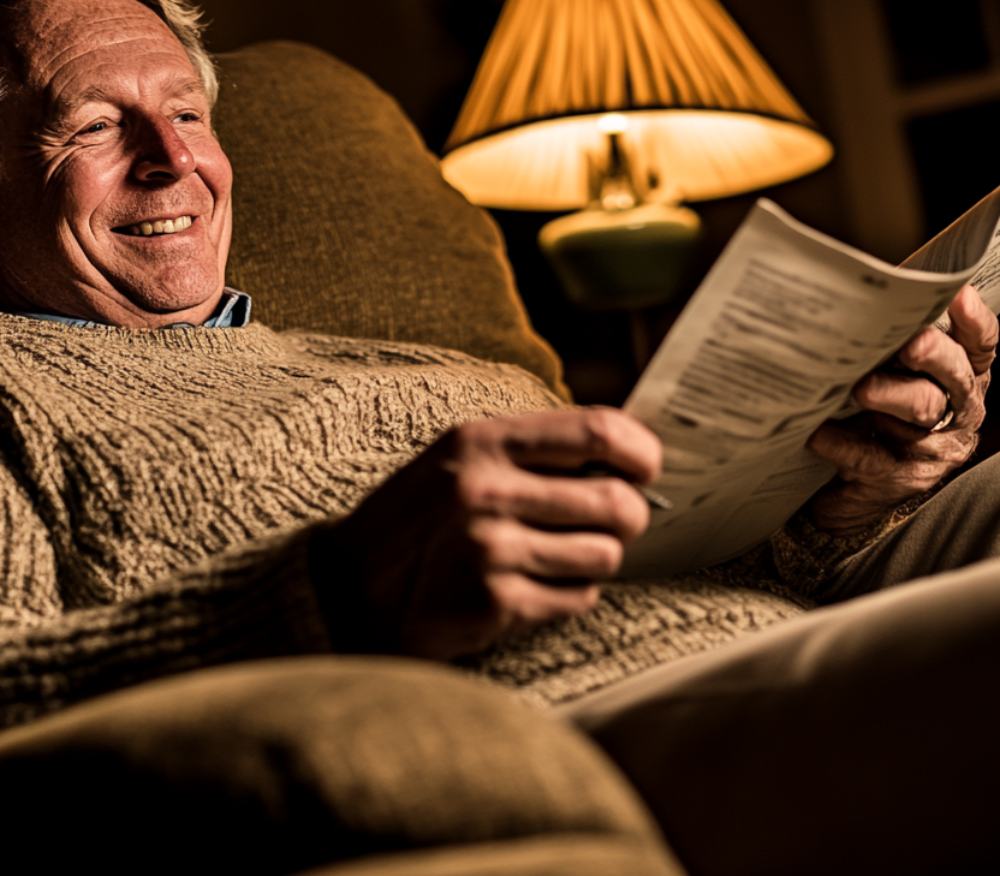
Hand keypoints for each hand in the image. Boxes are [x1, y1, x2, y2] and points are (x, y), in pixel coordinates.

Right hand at [310, 407, 661, 659]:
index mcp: (481, 440)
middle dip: (630, 517)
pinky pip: (577, 599)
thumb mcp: (457, 460)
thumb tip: (621, 458)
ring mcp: (490, 551)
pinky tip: (535, 585)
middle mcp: (486, 491)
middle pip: (615, 502)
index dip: (640, 451)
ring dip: (597, 559)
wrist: (344, 588)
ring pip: (604, 556)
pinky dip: (570, 594)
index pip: (596, 431)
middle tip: (616, 522)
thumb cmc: (413, 519)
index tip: (647, 468)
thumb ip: (530, 450)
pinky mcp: (495, 604)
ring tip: (563, 555)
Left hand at [807, 285, 996, 532]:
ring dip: (891, 395)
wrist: (853, 490)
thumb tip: (855, 301)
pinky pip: (871, 457)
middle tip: (909, 344)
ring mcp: (932, 448)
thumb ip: (887, 346)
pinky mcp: (899, 479)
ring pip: (919, 413)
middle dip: (932, 356)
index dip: (973, 321)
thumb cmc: (872, 418)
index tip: (957, 295)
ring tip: (861, 389)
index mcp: (959, 379)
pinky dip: (843, 443)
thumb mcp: (888, 378)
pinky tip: (819, 434)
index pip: (979, 345)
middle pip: (953, 376)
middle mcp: (956, 411)